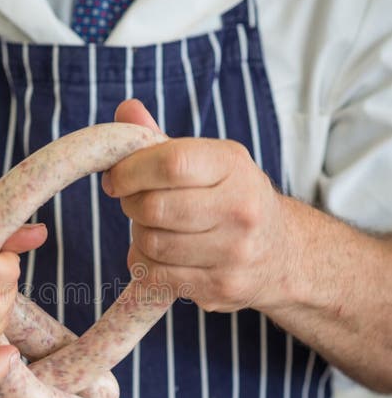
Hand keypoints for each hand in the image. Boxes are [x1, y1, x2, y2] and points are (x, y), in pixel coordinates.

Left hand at [102, 100, 288, 312]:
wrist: (281, 253)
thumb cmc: (230, 198)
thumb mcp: (207, 162)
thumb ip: (161, 140)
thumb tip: (125, 110)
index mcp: (233, 165)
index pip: (170, 162)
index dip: (130, 171)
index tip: (116, 178)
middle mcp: (240, 208)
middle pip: (154, 207)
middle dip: (131, 204)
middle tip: (137, 203)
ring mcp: (233, 252)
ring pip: (151, 244)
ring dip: (139, 235)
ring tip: (156, 227)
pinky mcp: (220, 287)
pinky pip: (157, 275)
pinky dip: (147, 264)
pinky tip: (163, 255)